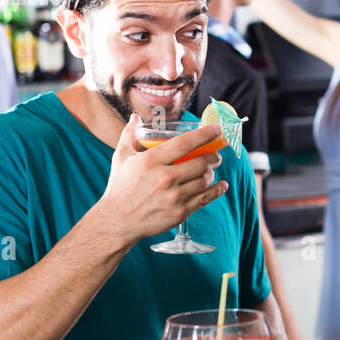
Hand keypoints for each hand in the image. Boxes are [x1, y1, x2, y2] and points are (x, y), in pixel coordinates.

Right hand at [98, 116, 227, 246]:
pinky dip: (217, 190)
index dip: (204, 134)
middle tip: (214, 155)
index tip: (217, 129)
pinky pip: (205, 198)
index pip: (184, 143)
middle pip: (201, 162)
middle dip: (213, 157)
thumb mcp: (121, 158)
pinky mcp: (180, 212)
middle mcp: (164, 178)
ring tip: (210, 170)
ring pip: (205, 180)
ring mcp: (173, 197)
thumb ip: (129, 135)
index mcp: (150, 161)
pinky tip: (222, 185)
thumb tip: (135, 117)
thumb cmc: (119, 187)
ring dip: (212, 173)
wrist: (117, 221)